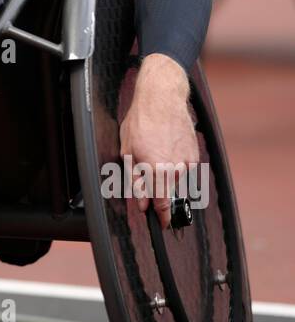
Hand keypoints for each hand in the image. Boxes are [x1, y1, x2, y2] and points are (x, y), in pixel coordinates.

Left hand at [119, 54, 198, 230]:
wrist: (163, 97)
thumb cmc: (141, 121)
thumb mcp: (127, 151)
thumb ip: (134, 180)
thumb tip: (141, 203)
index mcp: (157, 170)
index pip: (163, 205)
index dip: (162, 218)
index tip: (162, 224)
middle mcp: (175, 169)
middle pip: (168, 192)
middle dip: (158, 189)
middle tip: (145, 171)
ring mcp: (187, 161)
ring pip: (175, 179)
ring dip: (165, 173)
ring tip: (154, 150)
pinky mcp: (194, 154)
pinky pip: (183, 167)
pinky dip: (174, 164)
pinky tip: (166, 146)